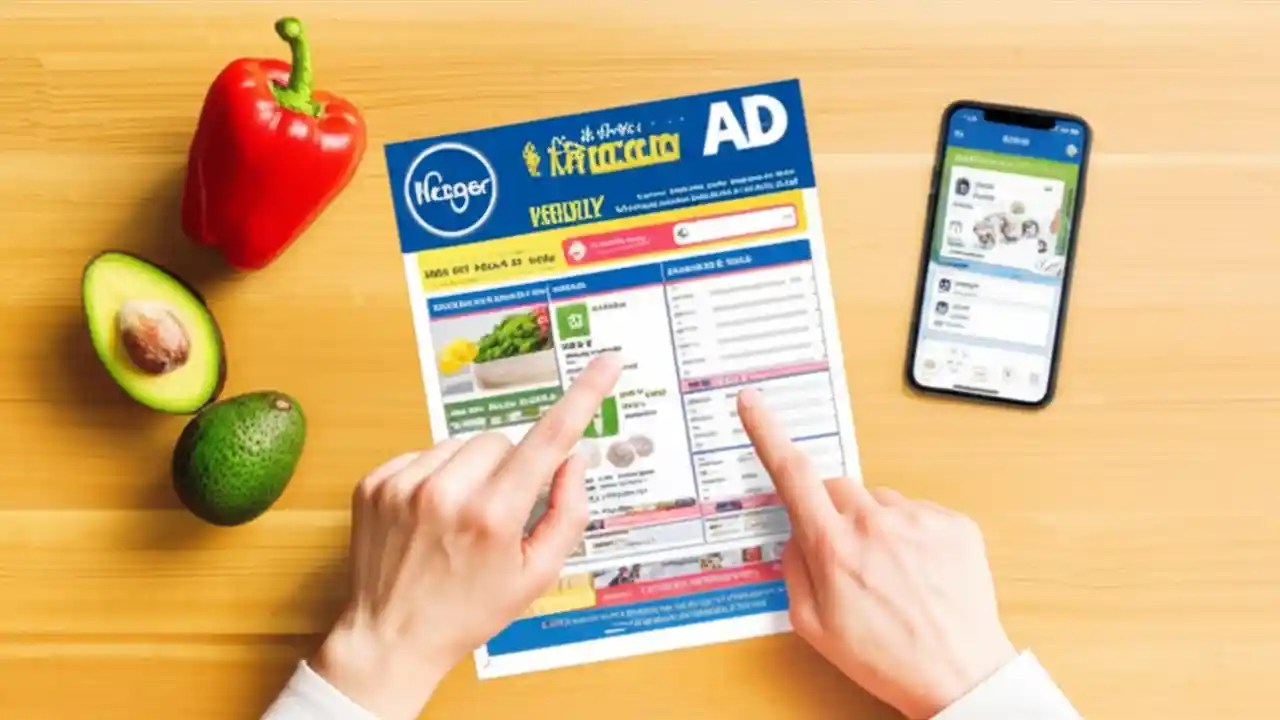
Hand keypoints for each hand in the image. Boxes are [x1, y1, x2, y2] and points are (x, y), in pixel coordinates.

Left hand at [311, 354, 621, 719]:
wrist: (389, 639)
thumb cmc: (467, 612)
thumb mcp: (535, 576)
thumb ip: (567, 514)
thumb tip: (574, 460)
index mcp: (494, 516)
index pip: (550, 439)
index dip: (584, 395)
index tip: (607, 362)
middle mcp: (446, 492)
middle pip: (501, 440)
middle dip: (508, 468)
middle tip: (496, 515)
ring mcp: (404, 484)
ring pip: (460, 444)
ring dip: (468, 471)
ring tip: (457, 519)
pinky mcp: (375, 483)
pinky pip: (423, 454)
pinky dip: (433, 477)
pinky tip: (428, 517)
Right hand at [738, 388, 1015, 719]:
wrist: (959, 675)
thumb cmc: (885, 658)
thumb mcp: (813, 625)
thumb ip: (794, 569)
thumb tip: (796, 534)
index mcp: (833, 547)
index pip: (791, 474)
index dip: (767, 432)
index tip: (752, 403)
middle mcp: (875, 523)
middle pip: (836, 488)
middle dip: (831, 511)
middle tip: (845, 556)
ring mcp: (918, 520)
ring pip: (879, 501)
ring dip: (875, 525)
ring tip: (891, 575)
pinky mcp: (953, 524)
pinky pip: (917, 513)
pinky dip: (912, 535)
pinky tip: (919, 574)